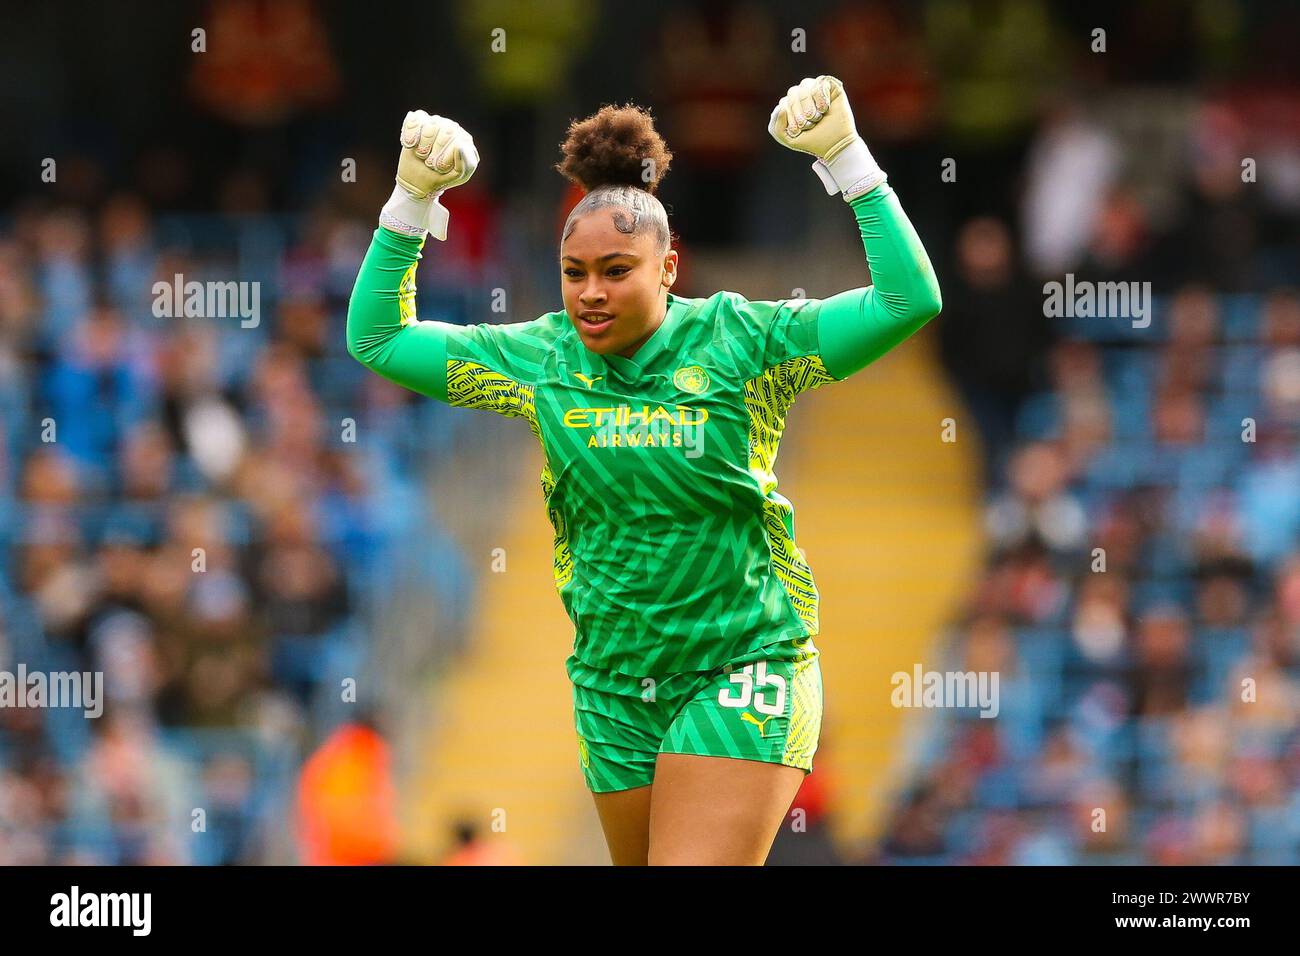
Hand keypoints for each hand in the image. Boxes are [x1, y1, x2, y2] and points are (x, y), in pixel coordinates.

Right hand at [395, 110, 479, 199]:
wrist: (418, 179)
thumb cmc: (441, 176)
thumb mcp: (458, 176)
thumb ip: (466, 164)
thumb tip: (460, 145)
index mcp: (464, 139)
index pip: (459, 142)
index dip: (445, 158)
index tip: (440, 169)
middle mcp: (451, 127)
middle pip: (447, 131)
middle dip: (435, 153)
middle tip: (430, 163)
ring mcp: (435, 121)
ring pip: (431, 126)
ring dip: (423, 147)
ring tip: (422, 155)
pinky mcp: (418, 120)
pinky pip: (414, 119)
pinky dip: (410, 135)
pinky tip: (410, 145)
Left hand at [767, 76, 884, 198]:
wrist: (835, 144)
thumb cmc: (812, 141)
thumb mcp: (788, 138)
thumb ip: (775, 126)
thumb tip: (781, 107)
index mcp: (791, 106)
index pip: (783, 103)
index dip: (790, 117)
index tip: (799, 131)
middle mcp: (802, 95)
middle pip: (793, 92)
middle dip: (799, 111)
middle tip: (809, 124)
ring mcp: (816, 89)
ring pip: (804, 85)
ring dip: (809, 104)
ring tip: (817, 117)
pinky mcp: (830, 86)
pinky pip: (819, 82)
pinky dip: (820, 96)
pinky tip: (825, 108)